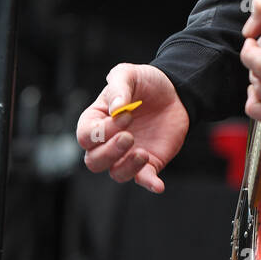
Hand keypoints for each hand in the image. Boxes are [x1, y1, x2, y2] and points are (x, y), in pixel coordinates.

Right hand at [76, 63, 189, 193]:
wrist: (174, 91)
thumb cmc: (144, 82)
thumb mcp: (128, 74)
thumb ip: (119, 86)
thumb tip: (116, 108)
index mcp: (96, 121)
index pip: (86, 136)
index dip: (103, 131)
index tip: (126, 115)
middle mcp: (108, 142)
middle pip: (94, 161)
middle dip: (109, 153)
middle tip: (129, 136)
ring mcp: (127, 155)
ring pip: (115, 173)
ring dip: (127, 167)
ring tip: (143, 153)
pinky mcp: (149, 163)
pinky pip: (144, 179)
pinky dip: (150, 184)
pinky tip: (158, 185)